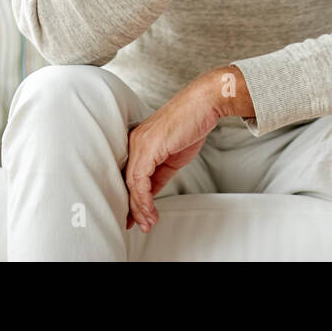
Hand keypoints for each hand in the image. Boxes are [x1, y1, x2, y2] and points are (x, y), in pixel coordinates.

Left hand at [124, 75, 223, 232]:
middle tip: (139, 225)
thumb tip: (151, 194)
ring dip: (140, 208)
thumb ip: (159, 173)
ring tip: (148, 223)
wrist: (204, 104)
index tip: (134, 218)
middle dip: (133, 208)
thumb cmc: (191, 124)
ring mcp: (140, 144)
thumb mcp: (173, 155)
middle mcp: (134, 142)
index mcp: (138, 143)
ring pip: (132, 183)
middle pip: (127, 181)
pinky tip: (150, 211)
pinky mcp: (148, 147)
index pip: (130, 176)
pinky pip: (140, 179)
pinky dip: (144, 199)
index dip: (132, 199)